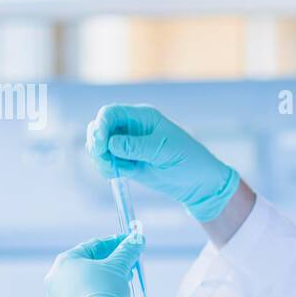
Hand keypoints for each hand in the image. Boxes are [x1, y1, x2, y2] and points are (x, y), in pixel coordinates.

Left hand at [45, 233, 148, 296]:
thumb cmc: (106, 291)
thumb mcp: (119, 266)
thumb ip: (127, 251)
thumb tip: (137, 239)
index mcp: (65, 262)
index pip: (91, 247)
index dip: (113, 244)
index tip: (127, 243)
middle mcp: (53, 280)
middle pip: (84, 268)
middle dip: (107, 266)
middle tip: (125, 268)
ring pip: (79, 289)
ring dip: (97, 286)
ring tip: (117, 289)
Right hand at [86, 104, 239, 221]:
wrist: (199, 183)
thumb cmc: (189, 161)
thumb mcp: (164, 152)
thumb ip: (137, 147)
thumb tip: (110, 143)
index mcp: (142, 117)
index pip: (111, 113)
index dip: (101, 125)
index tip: (101, 144)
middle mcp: (131, 128)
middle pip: (100, 127)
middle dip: (96, 142)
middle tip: (102, 158)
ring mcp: (127, 145)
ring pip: (100, 145)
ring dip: (99, 157)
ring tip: (111, 171)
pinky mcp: (127, 162)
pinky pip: (107, 161)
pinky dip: (104, 167)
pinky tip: (114, 174)